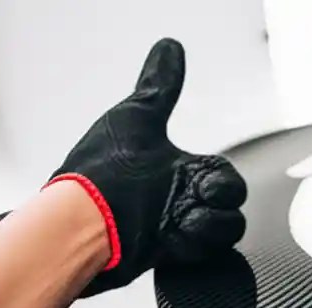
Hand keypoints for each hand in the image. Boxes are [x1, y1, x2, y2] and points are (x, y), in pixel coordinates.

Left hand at [47, 38, 247, 296]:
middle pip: (231, 206)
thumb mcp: (136, 118)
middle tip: (196, 198)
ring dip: (210, 226)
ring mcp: (175, 229)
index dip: (222, 181)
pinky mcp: (167, 255)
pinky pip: (204, 253)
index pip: (224, 178)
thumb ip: (159, 85)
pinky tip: (170, 238)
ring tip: (180, 222)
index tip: (202, 180)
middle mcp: (180, 200)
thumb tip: (170, 48)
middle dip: (220, 203)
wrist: (80, 222)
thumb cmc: (102, 169)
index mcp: (178, 171)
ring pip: (224, 232)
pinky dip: (193, 245)